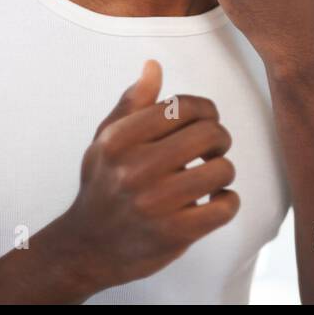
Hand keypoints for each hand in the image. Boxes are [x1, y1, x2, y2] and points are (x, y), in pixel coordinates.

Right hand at [51, 60, 239, 293]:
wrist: (86, 248)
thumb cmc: (102, 186)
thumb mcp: (106, 141)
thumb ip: (133, 103)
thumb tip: (153, 66)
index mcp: (120, 140)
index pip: (184, 106)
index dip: (205, 110)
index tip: (203, 122)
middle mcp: (135, 169)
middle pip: (210, 133)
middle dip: (219, 138)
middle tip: (211, 149)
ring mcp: (155, 204)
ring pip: (222, 169)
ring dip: (222, 171)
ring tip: (208, 177)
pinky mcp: (173, 234)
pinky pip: (225, 207)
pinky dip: (227, 202)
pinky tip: (212, 202)